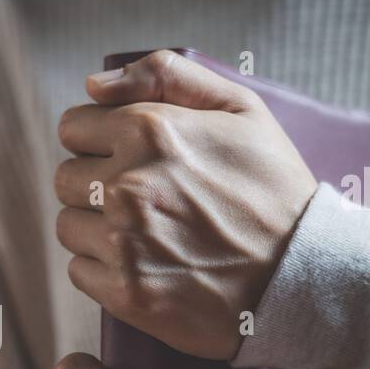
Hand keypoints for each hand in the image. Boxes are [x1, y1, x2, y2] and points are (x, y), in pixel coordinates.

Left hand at [55, 49, 316, 359]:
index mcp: (150, 131)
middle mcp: (128, 184)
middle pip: (65, 178)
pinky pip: (79, 271)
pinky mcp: (125, 292)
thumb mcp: (241, 109)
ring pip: (68, 226)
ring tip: (145, 234)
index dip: (100, 140)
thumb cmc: (274, 190)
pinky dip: (104, 270)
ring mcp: (124, 242)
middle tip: (142, 199)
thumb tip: (92, 86)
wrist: (304, 278)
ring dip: (96, 228)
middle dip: (94, 183)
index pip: (73, 127)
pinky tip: (145, 265)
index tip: (129, 158)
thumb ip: (165, 75)